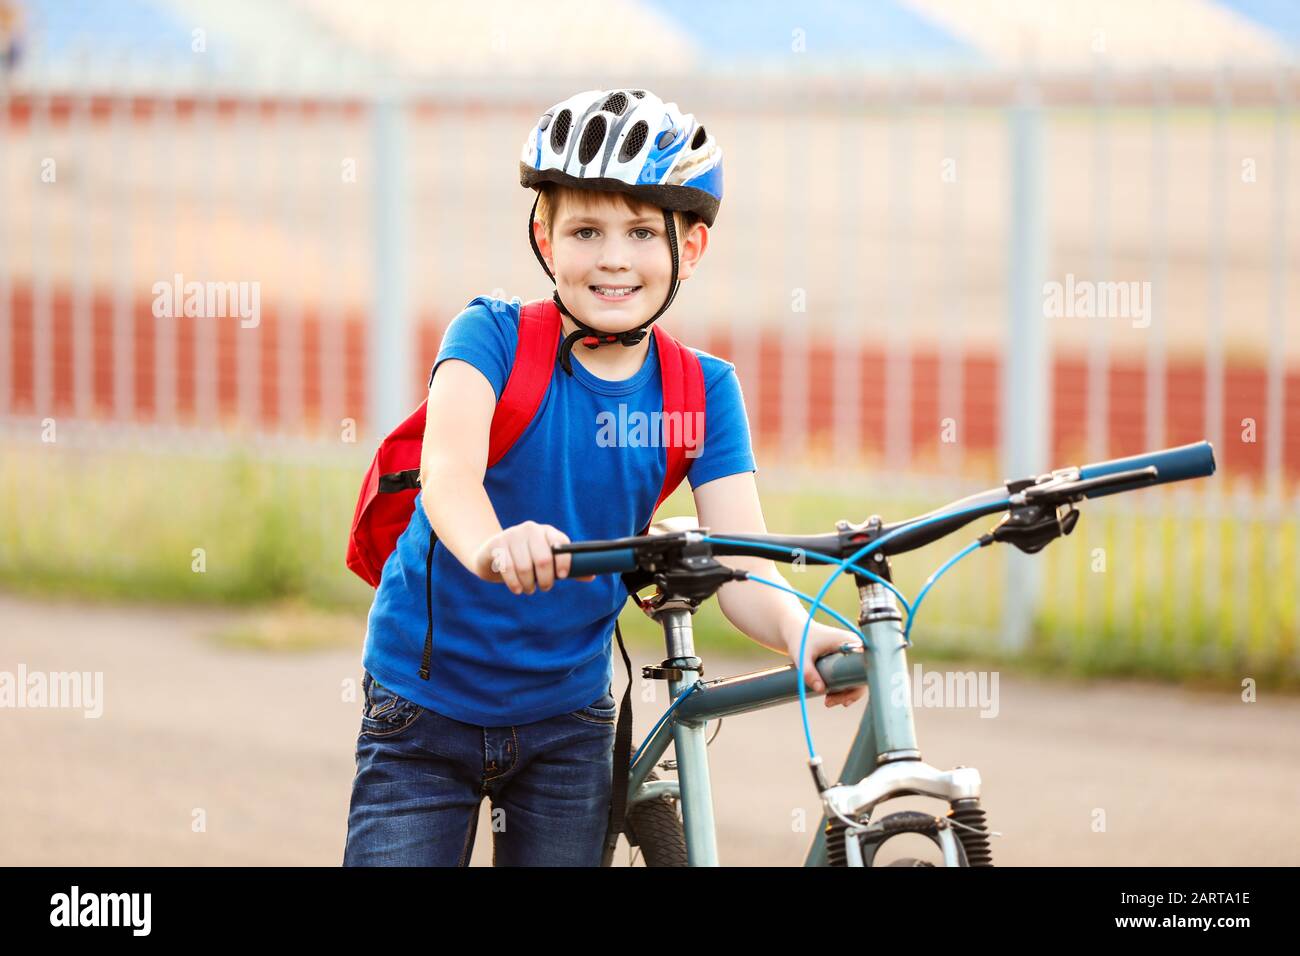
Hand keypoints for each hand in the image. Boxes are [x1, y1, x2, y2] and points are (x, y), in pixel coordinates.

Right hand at [472, 521, 593, 594]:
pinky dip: (514, 583)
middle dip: (545, 579)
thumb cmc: (528, 560)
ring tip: (529, 589)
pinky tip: (517, 588)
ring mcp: (513, 534)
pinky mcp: (497, 543)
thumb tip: (591, 576)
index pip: (562, 545)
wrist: (493, 554)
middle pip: (544, 559)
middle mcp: (531, 529)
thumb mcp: (548, 563)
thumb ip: (567, 569)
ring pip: (524, 567)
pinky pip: (508, 568)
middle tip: (544, 587)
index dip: (565, 563)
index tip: (562, 577)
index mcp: (548, 532)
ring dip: (528, 584)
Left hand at [784, 619, 866, 708]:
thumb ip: (808, 671)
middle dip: (850, 692)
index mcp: (850, 641)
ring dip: (846, 693)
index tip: (847, 696)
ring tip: (828, 702)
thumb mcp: (802, 655)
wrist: (796, 632)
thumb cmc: (801, 639)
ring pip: (857, 679)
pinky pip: (851, 678)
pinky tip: (832, 697)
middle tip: (830, 702)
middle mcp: (855, 648)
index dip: (860, 682)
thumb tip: (820, 690)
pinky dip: (843, 689)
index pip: (864, 664)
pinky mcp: (846, 661)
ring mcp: (852, 655)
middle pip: (862, 675)